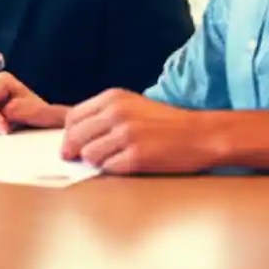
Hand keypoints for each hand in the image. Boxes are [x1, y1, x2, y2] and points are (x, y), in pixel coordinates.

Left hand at [60, 89, 216, 173]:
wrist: (201, 135)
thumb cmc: (165, 123)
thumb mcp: (132, 106)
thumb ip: (103, 115)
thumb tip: (72, 137)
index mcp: (113, 98)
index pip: (73, 117)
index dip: (67, 135)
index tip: (69, 147)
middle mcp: (116, 113)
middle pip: (75, 137)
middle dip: (75, 151)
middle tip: (79, 160)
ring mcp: (126, 134)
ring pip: (89, 155)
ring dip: (97, 162)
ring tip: (114, 159)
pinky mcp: (136, 156)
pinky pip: (108, 168)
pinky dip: (113, 170)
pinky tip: (127, 165)